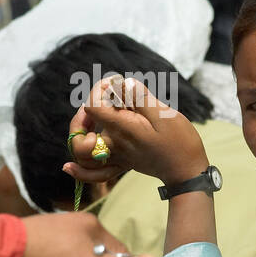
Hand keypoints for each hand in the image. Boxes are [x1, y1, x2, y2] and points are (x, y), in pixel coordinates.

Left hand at [65, 75, 207, 186]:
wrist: (187, 171)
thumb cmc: (179, 141)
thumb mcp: (163, 114)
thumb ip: (139, 98)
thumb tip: (121, 83)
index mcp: (122, 129)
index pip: (93, 107)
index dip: (98, 90)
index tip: (114, 83)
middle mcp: (114, 145)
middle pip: (79, 135)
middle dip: (81, 116)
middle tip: (98, 102)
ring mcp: (116, 157)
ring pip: (82, 155)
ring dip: (78, 137)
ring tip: (88, 120)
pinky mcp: (122, 163)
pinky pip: (94, 173)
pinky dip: (80, 172)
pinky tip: (68, 167)